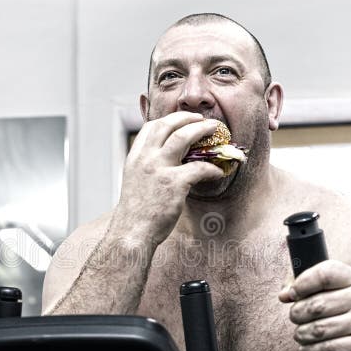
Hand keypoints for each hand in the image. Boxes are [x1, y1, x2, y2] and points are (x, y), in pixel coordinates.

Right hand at [113, 112, 223, 244]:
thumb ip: (147, 168)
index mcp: (135, 157)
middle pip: (168, 125)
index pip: (151, 127)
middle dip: (188, 118)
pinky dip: (212, 168)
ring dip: (202, 130)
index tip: (182, 120)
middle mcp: (146, 158)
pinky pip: (199, 168)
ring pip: (184, 137)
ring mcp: (159, 169)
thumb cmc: (136, 212)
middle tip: (203, 121)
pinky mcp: (174, 184)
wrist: (132, 232)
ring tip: (215, 130)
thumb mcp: (135, 181)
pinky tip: (218, 171)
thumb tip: (166, 162)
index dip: (170, 119)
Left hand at [278, 259, 350, 350]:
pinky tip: (306, 348)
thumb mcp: (326, 290)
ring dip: (301, 334)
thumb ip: (300, 284)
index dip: (301, 284)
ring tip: (300, 334)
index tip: (292, 295)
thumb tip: (284, 295)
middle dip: (297, 313)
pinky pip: (328, 348)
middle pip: (317, 305)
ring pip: (319, 329)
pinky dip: (311, 350)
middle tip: (295, 317)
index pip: (324, 274)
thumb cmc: (339, 310)